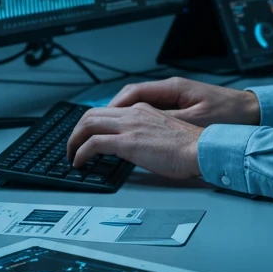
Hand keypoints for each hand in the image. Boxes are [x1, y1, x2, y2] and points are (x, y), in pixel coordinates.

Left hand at [66, 102, 203, 181]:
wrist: (201, 149)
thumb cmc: (190, 147)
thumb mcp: (165, 132)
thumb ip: (148, 133)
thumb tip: (136, 145)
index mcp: (143, 109)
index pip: (108, 111)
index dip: (92, 123)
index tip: (87, 136)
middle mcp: (133, 113)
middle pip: (92, 114)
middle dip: (77, 130)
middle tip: (72, 145)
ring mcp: (129, 126)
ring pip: (88, 124)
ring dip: (74, 140)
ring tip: (71, 155)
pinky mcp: (127, 142)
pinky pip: (93, 144)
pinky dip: (81, 153)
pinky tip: (79, 162)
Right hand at [106, 76, 259, 126]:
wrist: (250, 111)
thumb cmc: (228, 113)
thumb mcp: (195, 120)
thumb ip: (166, 121)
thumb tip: (139, 126)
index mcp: (171, 88)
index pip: (131, 93)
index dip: (112, 108)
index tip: (96, 121)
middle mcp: (170, 89)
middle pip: (129, 96)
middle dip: (108, 112)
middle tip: (90, 129)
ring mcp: (174, 96)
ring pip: (138, 103)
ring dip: (121, 116)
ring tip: (104, 132)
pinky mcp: (180, 106)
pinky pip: (149, 109)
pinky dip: (135, 119)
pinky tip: (130, 132)